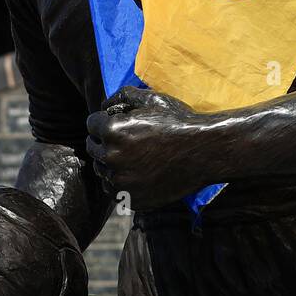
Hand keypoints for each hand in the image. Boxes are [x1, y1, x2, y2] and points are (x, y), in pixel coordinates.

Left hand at [85, 85, 212, 211]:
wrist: (204, 151)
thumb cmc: (178, 122)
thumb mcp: (151, 99)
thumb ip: (122, 96)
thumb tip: (104, 104)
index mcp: (112, 131)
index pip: (91, 125)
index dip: (104, 122)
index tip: (118, 124)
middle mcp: (112, 158)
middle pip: (93, 149)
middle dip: (105, 142)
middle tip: (126, 141)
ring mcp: (122, 182)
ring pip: (102, 171)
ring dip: (111, 164)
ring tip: (134, 157)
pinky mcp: (132, 199)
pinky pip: (114, 191)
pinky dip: (122, 183)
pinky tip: (139, 173)